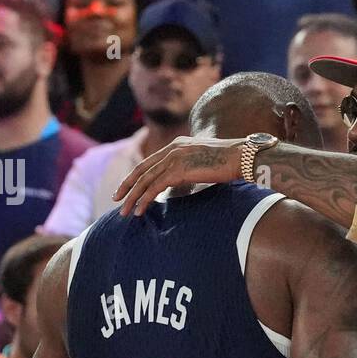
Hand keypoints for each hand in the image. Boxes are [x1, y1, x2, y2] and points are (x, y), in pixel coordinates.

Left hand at [115, 136, 242, 216]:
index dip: (136, 175)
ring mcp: (173, 159)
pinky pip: (155, 188)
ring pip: (145, 180)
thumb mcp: (204, 161)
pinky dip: (144, 200)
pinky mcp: (178, 171)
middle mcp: (172, 149)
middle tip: (116, 198)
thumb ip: (191, 166)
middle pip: (141, 170)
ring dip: (132, 197)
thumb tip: (186, 179)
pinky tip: (139, 211)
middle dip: (127, 186)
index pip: (149, 162)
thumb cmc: (229, 162)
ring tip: (124, 211)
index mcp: (176, 145)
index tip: (127, 187)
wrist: (239, 157)